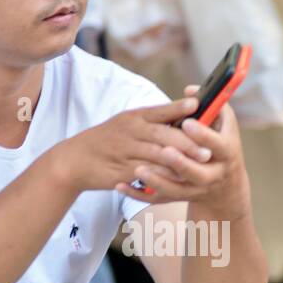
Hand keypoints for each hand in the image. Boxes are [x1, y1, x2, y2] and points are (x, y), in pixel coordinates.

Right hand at [52, 95, 210, 193]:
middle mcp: (130, 131)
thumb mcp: (126, 123)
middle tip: (208, 149)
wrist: (75, 160)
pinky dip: (166, 176)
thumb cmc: (106, 140)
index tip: (198, 104)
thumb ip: (152, 121)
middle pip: (163, 135)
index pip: (160, 110)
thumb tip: (182, 115)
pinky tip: (181, 178)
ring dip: (182, 160)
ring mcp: (126, 151)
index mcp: (133, 117)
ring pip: (158, 154)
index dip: (179, 107)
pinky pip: (148, 173)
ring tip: (201, 163)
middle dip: (188, 141)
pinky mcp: (122, 170)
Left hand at [115, 84, 251, 218]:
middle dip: (180, 162)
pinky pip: (156, 199)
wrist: (224, 184)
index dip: (203, 134)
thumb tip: (190, 90)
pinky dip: (137, 194)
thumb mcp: (223, 124)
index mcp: (226, 152)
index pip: (217, 144)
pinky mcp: (178, 198)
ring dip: (156, 180)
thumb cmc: (219, 143)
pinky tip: (120, 185)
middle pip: (197, 172)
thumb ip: (211, 105)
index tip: (187, 123)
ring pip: (175, 190)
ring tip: (137, 170)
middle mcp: (213, 175)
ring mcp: (195, 190)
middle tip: (164, 151)